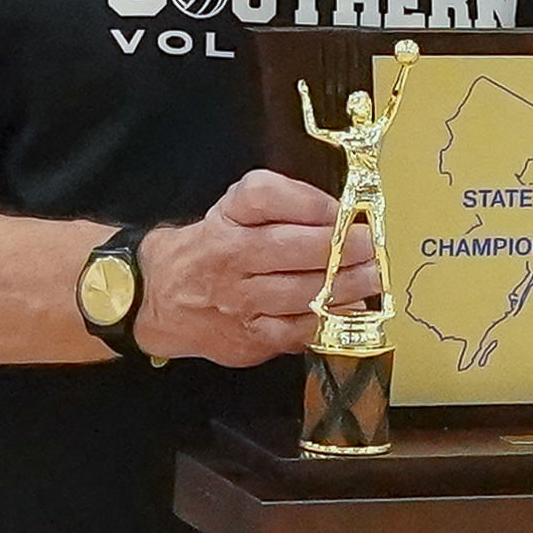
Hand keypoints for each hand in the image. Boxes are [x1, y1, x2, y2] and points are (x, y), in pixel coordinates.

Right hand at [130, 168, 376, 367]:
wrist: (160, 301)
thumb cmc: (210, 248)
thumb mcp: (232, 209)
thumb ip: (282, 203)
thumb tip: (339, 215)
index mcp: (227, 216)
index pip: (265, 196)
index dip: (310, 202)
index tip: (342, 208)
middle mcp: (228, 255)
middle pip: (290, 247)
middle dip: (340, 246)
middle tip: (371, 245)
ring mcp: (238, 300)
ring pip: (299, 291)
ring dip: (345, 284)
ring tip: (373, 276)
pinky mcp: (249, 336)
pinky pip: (296, 328)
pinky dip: (329, 318)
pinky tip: (351, 308)